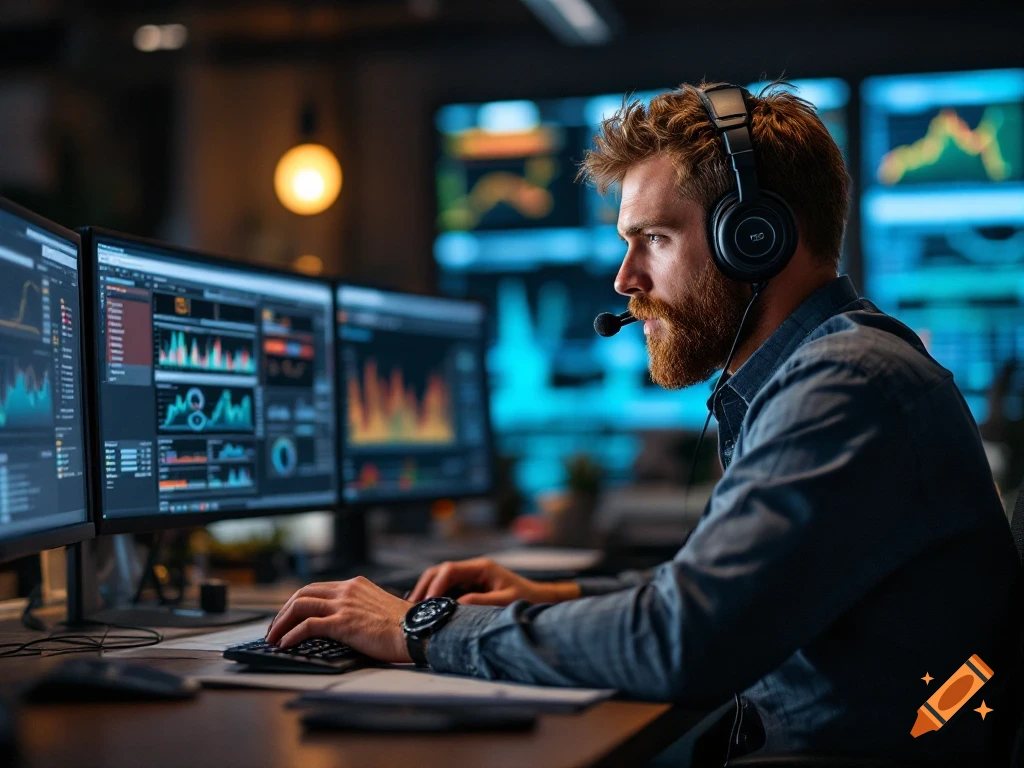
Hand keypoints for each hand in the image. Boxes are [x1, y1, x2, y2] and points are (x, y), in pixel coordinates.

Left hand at [265, 577, 411, 662]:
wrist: (418, 631)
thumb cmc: (404, 626)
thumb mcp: (379, 608)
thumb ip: (360, 609)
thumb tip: (345, 624)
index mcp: (355, 585)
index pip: (317, 589)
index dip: (297, 603)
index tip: (288, 617)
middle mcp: (347, 590)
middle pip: (303, 593)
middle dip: (283, 611)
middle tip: (274, 628)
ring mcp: (344, 605)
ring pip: (300, 606)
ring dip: (281, 622)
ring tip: (273, 638)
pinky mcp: (343, 622)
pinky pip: (308, 625)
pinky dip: (292, 634)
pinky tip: (285, 644)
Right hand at [408, 557, 580, 606]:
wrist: (539, 600)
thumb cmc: (526, 599)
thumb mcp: (506, 602)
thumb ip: (482, 602)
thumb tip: (457, 604)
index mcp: (481, 568)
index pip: (450, 569)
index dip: (436, 584)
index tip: (427, 602)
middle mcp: (473, 569)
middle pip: (440, 571)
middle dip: (425, 586)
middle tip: (413, 606)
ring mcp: (470, 577)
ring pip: (440, 579)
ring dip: (427, 591)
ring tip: (414, 609)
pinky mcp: (469, 587)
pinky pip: (446, 588)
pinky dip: (434, 597)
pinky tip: (426, 610)